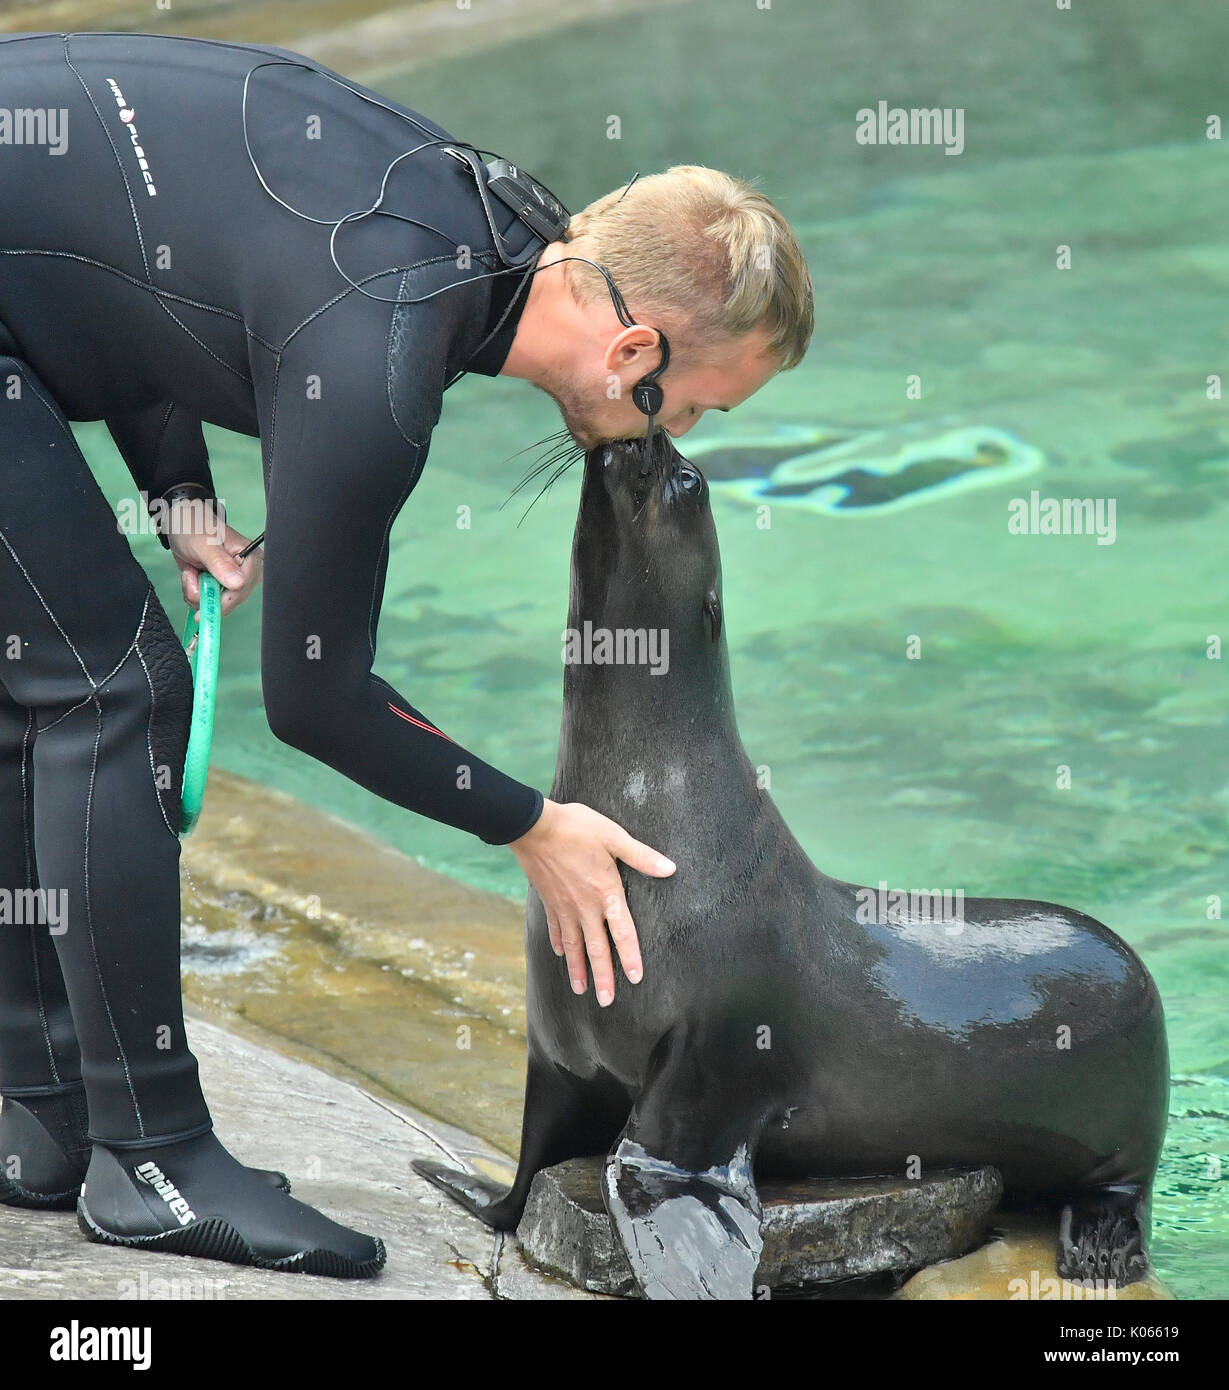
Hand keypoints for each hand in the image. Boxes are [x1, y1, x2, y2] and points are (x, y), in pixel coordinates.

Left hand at [166, 500, 262, 617]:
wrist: (178, 524)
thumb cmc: (193, 526)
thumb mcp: (203, 543)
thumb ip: (220, 563)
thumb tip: (238, 584)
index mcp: (249, 557)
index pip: (243, 587)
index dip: (224, 597)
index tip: (202, 595)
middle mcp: (246, 571)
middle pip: (233, 600)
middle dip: (207, 594)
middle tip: (190, 576)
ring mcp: (233, 580)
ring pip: (220, 604)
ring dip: (198, 594)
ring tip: (189, 573)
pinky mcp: (221, 586)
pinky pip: (210, 603)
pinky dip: (196, 594)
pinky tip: (192, 577)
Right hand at [508, 798, 675, 1005]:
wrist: (534, 827)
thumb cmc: (577, 828)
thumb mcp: (614, 837)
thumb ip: (641, 856)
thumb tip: (670, 868)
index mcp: (605, 893)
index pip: (622, 933)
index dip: (630, 957)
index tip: (634, 979)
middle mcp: (585, 907)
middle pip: (596, 949)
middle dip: (603, 977)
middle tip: (606, 1002)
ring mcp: (564, 907)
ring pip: (574, 945)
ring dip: (578, 969)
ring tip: (581, 990)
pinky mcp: (549, 901)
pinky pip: (556, 928)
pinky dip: (559, 944)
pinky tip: (562, 954)